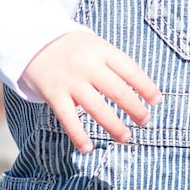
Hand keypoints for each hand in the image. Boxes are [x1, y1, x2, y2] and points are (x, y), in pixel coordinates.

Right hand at [19, 32, 161, 152]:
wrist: (32, 42)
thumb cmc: (73, 49)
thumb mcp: (95, 47)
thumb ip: (113, 66)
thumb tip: (140, 94)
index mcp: (101, 51)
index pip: (130, 70)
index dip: (146, 87)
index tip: (157, 101)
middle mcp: (87, 66)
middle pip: (117, 91)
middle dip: (135, 109)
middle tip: (144, 121)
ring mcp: (70, 81)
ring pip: (97, 108)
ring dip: (114, 125)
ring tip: (125, 137)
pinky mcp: (54, 94)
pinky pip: (68, 119)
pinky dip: (78, 135)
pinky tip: (88, 148)